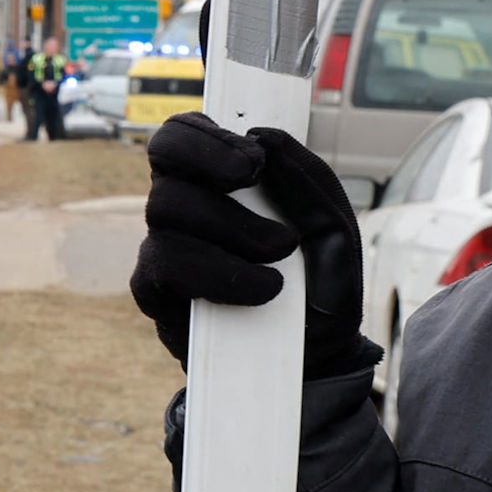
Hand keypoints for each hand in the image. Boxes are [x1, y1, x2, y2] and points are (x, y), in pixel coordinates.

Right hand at [132, 114, 365, 373]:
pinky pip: (166, 267)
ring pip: (164, 209)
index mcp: (219, 184)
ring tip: (280, 252)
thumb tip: (265, 138)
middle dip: (209, 161)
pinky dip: (220, 273)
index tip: (252, 157)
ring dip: (230, 225)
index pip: (182, 134)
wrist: (315, 359)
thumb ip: (307, 181)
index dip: (205, 133)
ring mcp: (164, 249)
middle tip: (252, 177)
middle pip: (164, 159)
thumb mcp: (334, 229)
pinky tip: (263, 289)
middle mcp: (184, 210)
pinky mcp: (156, 293)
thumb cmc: (319, 287)